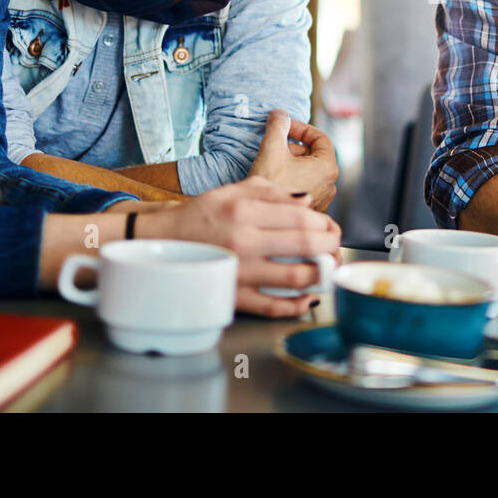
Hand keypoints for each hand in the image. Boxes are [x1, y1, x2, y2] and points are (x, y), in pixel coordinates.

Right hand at [142, 177, 341, 317]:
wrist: (161, 243)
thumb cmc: (200, 216)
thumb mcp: (231, 191)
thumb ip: (270, 192)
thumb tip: (307, 201)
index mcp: (243, 211)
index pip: (301, 217)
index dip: (325, 223)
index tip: (330, 226)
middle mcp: (242, 240)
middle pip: (305, 244)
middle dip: (331, 246)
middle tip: (336, 247)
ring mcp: (238, 271)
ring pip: (294, 276)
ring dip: (321, 274)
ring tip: (328, 269)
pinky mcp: (231, 295)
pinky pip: (271, 306)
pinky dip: (295, 304)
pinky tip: (308, 296)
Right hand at [248, 110, 338, 211]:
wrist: (261, 222)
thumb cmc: (270, 188)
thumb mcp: (271, 149)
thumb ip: (277, 126)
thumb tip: (280, 114)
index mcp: (328, 168)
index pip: (320, 137)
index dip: (301, 128)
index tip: (285, 127)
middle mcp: (330, 186)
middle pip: (314, 155)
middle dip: (293, 147)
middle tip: (275, 147)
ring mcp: (322, 201)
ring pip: (309, 172)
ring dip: (291, 164)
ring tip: (272, 165)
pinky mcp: (311, 212)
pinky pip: (305, 188)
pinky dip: (292, 180)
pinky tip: (275, 182)